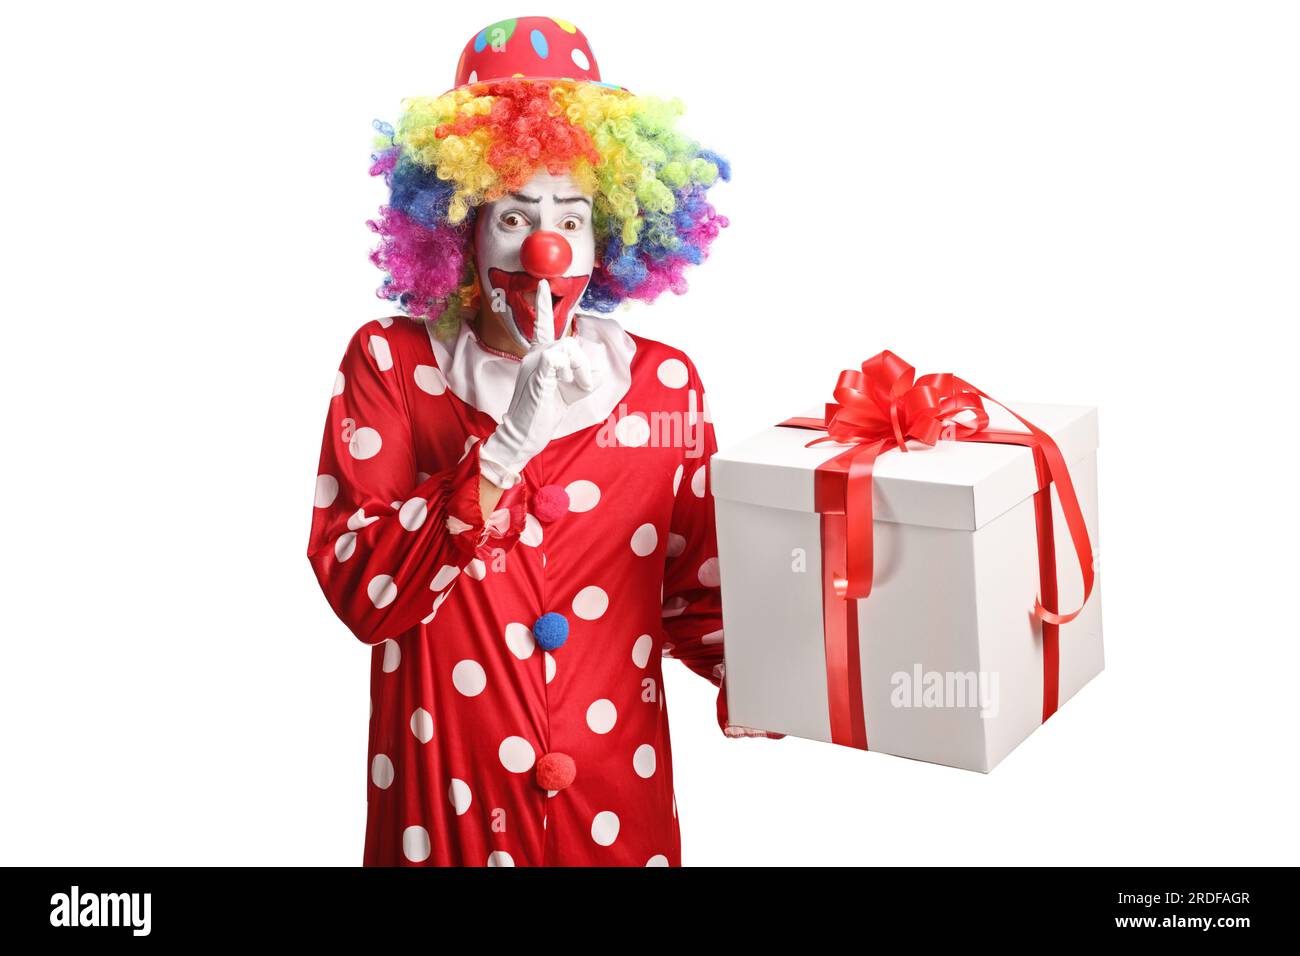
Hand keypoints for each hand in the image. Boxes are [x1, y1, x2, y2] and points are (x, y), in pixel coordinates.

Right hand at [479, 281, 599, 487]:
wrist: (524, 435)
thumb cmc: (543, 414)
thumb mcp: (572, 393)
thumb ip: (586, 377)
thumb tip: (600, 367)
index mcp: (538, 356)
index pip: (541, 325)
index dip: (542, 303)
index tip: (541, 283)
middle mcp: (534, 354)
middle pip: (569, 341)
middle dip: (583, 366)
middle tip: (583, 387)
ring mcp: (533, 361)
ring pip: (569, 347)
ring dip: (581, 370)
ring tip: (576, 389)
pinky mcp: (537, 372)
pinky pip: (562, 358)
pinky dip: (575, 373)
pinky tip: (568, 386)